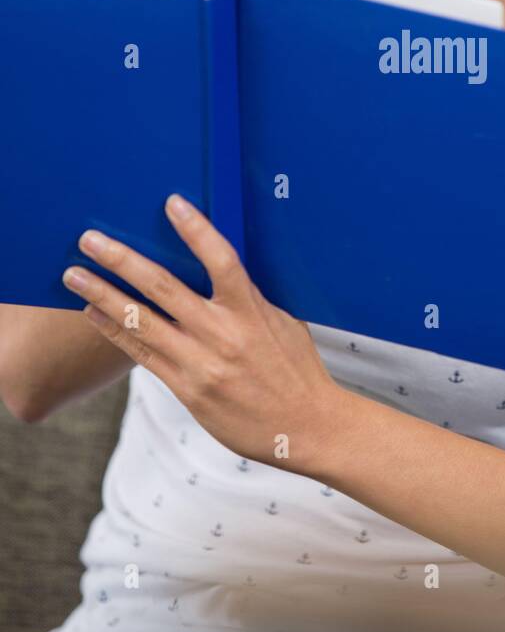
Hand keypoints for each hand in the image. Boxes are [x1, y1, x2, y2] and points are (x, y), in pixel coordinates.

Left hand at [61, 194, 340, 477]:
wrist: (303, 428)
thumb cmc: (296, 370)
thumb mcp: (283, 322)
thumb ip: (250, 297)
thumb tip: (222, 267)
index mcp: (252, 312)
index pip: (221, 261)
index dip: (197, 230)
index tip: (172, 204)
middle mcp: (223, 335)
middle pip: (163, 287)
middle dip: (121, 260)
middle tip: (89, 240)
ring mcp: (201, 364)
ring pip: (141, 321)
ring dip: (102, 294)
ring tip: (74, 275)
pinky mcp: (187, 390)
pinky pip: (142, 355)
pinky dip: (115, 330)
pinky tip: (94, 313)